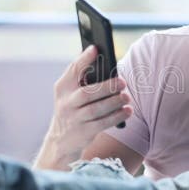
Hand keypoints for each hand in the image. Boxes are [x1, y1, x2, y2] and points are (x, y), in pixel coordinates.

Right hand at [35, 45, 132, 169]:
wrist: (61, 141)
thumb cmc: (73, 109)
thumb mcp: (70, 93)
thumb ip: (83, 80)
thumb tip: (107, 63)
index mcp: (62, 88)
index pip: (72, 70)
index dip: (84, 59)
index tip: (95, 48)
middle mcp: (65, 103)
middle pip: (86, 93)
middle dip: (106, 86)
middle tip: (123, 82)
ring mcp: (73, 119)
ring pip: (95, 109)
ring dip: (113, 102)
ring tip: (126, 97)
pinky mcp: (83, 132)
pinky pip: (102, 124)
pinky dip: (116, 117)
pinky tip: (127, 111)